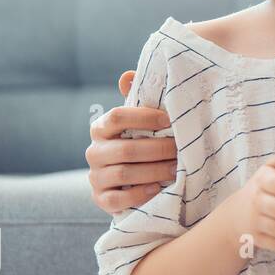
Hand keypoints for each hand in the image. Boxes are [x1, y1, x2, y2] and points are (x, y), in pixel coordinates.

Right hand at [87, 70, 178, 212]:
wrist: (133, 181)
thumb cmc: (141, 143)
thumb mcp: (141, 122)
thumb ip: (137, 99)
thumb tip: (127, 75)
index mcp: (101, 128)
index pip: (117, 116)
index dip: (144, 117)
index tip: (169, 120)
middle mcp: (94, 152)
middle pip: (125, 149)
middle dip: (158, 150)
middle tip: (180, 150)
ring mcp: (95, 177)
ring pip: (123, 173)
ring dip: (154, 172)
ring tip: (176, 169)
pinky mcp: (101, 199)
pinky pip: (116, 199)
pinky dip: (139, 194)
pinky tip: (157, 189)